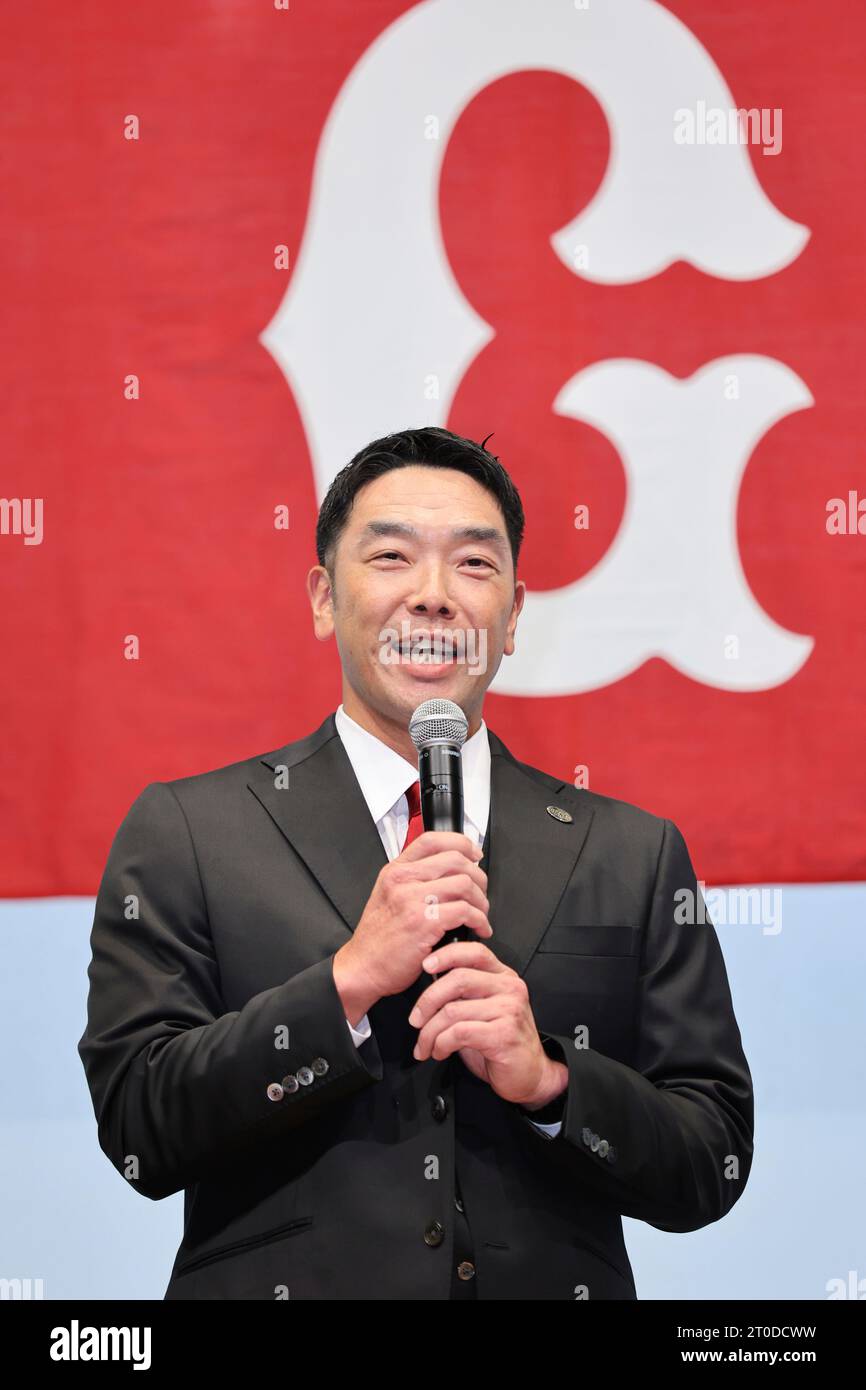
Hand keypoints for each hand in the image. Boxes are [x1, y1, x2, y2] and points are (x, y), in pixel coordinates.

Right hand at [333, 831, 491, 1018]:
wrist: (362, 967)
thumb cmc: (378, 938)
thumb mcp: (387, 896)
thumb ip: (413, 880)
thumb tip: (450, 871)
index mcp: (395, 871)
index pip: (432, 840)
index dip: (461, 843)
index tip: (475, 853)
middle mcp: (403, 880)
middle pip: (455, 860)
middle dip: (478, 876)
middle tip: (481, 893)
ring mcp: (412, 900)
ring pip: (464, 884)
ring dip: (481, 900)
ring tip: (480, 914)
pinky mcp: (424, 923)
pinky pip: (465, 911)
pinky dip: (479, 920)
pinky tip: (479, 928)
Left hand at [406, 940, 567, 1108]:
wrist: (530, 1074)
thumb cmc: (502, 1042)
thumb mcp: (483, 1010)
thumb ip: (464, 993)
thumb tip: (430, 984)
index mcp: (503, 977)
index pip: (474, 952)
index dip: (446, 955)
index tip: (425, 965)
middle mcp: (509, 988)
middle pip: (458, 979)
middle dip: (427, 1001)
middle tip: (415, 1020)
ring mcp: (509, 1010)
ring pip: (452, 1010)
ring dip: (430, 1032)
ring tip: (426, 1045)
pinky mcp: (503, 1035)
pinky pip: (459, 1033)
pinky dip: (441, 1044)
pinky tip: (440, 1051)